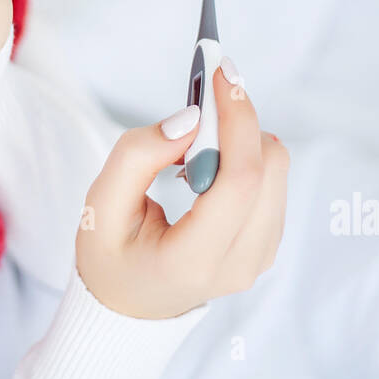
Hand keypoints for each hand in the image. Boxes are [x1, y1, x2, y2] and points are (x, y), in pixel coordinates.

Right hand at [75, 64, 290, 318]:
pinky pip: (273, 183)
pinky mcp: (266, 245)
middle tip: (203, 98)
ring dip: (242, 138)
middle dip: (239, 119)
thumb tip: (190, 118)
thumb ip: (138, 156)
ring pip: (277, 170)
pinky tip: (208, 165)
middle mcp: (239, 263)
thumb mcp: (101, 205)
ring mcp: (259, 258)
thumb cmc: (110, 255)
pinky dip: (246, 158)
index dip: (236, 117)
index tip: (221, 72)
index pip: (241, 179)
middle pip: (269, 167)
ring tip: (195, 145)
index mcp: (195, 259)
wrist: (128, 306)